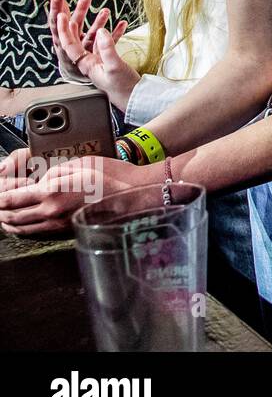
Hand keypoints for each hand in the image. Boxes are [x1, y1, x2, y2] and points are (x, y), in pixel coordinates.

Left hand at [0, 154, 149, 236]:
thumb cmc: (111, 175)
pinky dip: (24, 231)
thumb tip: (40, 182)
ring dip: (8, 225)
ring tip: (3, 219)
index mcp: (51, 192)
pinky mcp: (67, 231)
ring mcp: (58, 224)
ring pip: (22, 229)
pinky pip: (37, 234)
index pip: (12, 199)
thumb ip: (55, 171)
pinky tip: (22, 227)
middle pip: (12, 217)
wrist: (133, 194)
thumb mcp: (80, 162)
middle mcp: (51, 211)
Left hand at [48, 0, 138, 109]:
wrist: (134, 97)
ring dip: (98, 23)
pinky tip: (122, 24)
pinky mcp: (110, 58)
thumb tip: (101, 31)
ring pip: (94, 37)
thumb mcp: (115, 67)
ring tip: (103, 10)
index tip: (62, 15)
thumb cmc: (123, 87)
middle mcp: (89, 60)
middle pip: (78, 38)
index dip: (65, 30)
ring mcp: (99, 58)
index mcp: (85, 64)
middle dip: (76, 21)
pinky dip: (115, 32)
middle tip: (73, 7)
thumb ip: (107, 49)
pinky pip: (109, 41)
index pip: (70, 44)